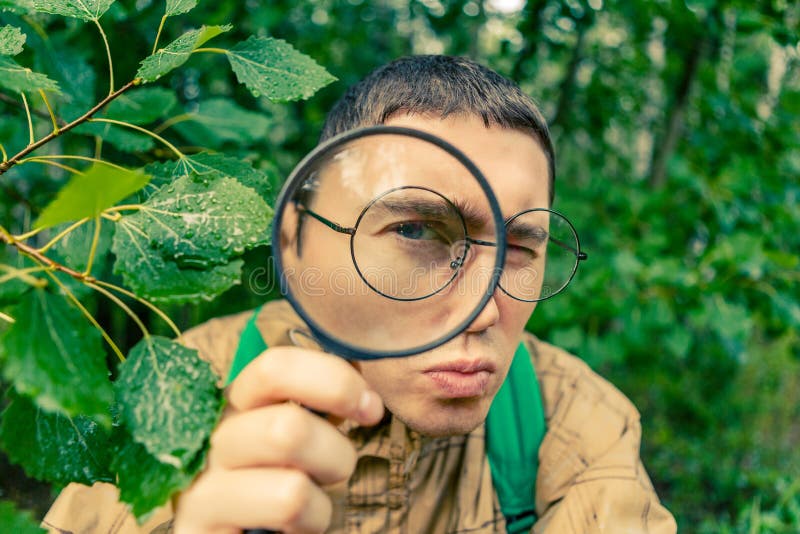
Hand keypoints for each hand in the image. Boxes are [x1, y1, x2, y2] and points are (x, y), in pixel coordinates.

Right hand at [173, 346, 384, 533]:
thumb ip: (323, 400)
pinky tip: (290, 529)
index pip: (275, 367)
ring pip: (291, 486)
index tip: (370, 407)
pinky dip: (309, 524)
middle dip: (336, 452)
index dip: (334, 380)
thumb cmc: (280, 484)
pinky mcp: (201, 531)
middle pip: (288, 428)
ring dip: (321, 500)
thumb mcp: (303, 434)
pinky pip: (287, 514)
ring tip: (307, 505)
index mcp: (235, 403)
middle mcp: (211, 439)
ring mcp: (200, 490)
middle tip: (335, 469)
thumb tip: (359, 369)